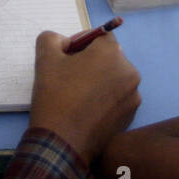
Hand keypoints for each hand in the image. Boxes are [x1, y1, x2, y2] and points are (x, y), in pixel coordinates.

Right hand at [29, 30, 140, 162]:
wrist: (63, 143)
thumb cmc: (55, 96)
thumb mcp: (45, 58)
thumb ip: (52, 39)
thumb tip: (63, 43)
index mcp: (112, 53)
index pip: (99, 36)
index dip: (81, 43)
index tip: (66, 57)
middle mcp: (130, 71)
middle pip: (109, 57)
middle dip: (90, 62)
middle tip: (68, 76)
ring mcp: (133, 95)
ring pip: (114, 78)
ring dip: (98, 80)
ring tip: (78, 95)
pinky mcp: (131, 115)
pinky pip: (118, 98)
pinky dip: (105, 99)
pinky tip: (87, 110)